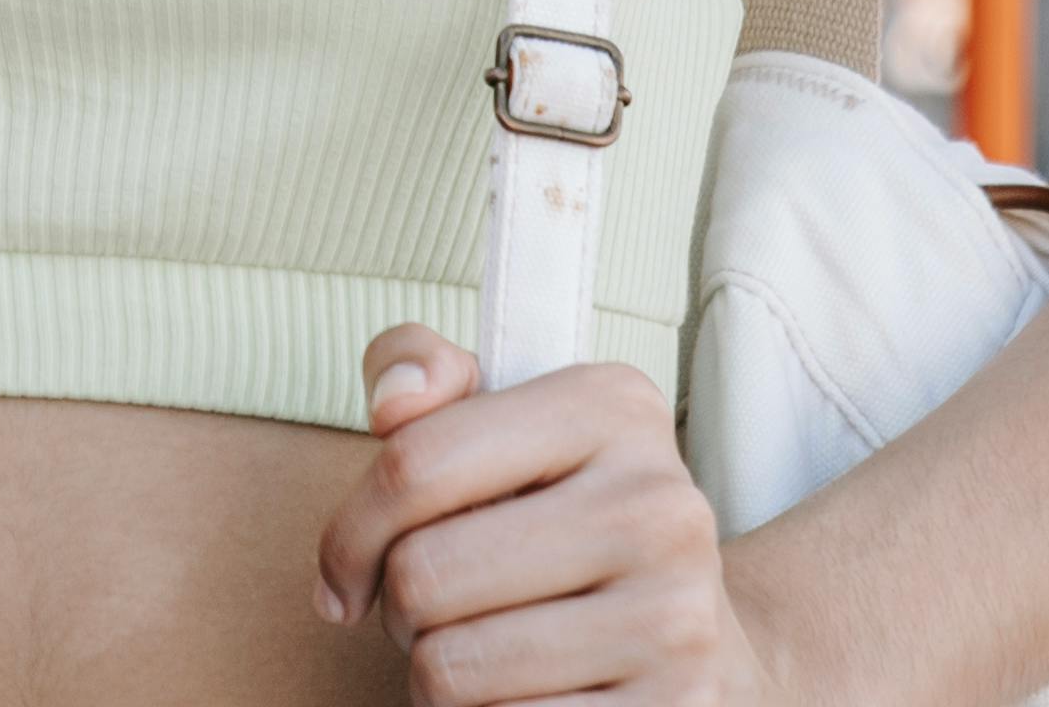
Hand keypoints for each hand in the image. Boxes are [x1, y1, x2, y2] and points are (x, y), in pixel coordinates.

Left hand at [313, 327, 762, 706]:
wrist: (701, 639)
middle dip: (401, 609)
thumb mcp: (507, 425)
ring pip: (450, 667)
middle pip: (423, 575)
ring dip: (437, 674)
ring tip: (483, 651)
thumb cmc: (561, 524)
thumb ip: (424, 374)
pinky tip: (524, 695)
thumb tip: (392, 403)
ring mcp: (675, 616)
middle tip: (437, 613)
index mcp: (614, 408)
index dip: (349, 532)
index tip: (347, 570)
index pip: (413, 464)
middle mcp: (659, 505)